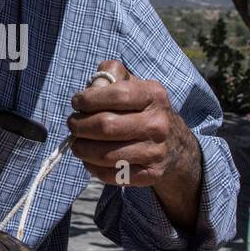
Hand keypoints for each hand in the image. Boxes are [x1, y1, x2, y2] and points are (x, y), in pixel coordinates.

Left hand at [67, 59, 196, 189]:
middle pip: (106, 126)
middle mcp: (158, 124)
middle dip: (80, 126)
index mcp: (154, 96)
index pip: (117, 94)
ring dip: (82, 149)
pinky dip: (93, 167)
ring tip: (77, 143)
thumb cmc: (144, 111)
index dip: (89, 99)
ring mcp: (156, 151)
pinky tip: (90, 159)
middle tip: (72, 125)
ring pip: (105, 154)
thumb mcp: (135, 85)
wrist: (176, 146)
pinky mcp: (151, 174)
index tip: (77, 103)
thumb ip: (111, 75)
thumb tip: (92, 86)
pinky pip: (112, 174)